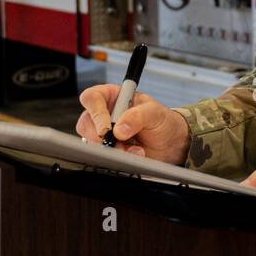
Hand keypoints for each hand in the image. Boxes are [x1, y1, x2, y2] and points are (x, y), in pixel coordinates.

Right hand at [75, 84, 189, 164]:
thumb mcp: (154, 112)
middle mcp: (103, 113)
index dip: (96, 113)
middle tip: (120, 143)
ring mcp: (103, 133)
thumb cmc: (161, 120)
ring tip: (135, 149)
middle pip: (86, 124)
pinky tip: (134, 154)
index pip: (92, 98)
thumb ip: (138, 116)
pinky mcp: (107, 149)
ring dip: (114, 150)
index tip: (107, 129)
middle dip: (102, 138)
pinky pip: (103, 156)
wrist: (169, 142)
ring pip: (93, 143)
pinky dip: (119, 158)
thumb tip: (119, 129)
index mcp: (112, 96)